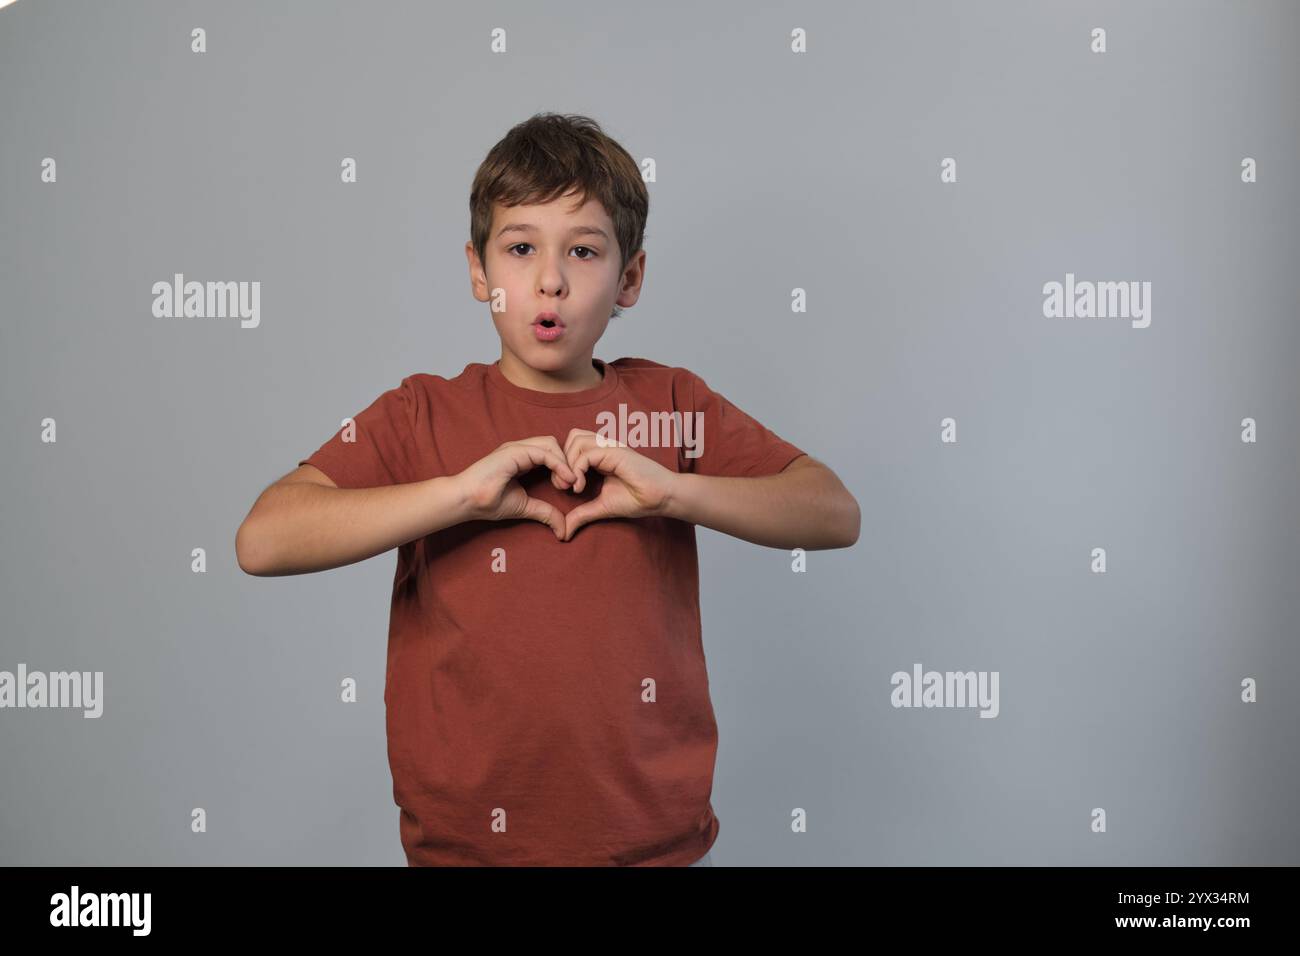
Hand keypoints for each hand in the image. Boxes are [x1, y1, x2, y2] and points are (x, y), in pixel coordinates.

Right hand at [454, 436, 578, 539]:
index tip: (571, 487)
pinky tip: (565, 480)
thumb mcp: (525, 507)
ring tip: (568, 483)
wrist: (467, 501)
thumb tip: (564, 530)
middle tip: (572, 485)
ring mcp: (517, 448)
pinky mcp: (514, 451)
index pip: (552, 453)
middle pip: (555, 445)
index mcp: (523, 459)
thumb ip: (545, 512)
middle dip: (568, 462)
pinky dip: (559, 464)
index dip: (565, 467)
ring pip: (552, 444)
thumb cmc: (488, 502)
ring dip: (565, 463)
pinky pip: (544, 452)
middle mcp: (521, 449)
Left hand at [557, 428, 678, 540]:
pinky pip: (586, 454)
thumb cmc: (638, 499)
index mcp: (601, 456)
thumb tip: (564, 531)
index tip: (565, 489)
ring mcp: (610, 447)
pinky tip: (580, 488)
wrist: (661, 498)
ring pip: (576, 440)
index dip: (562, 465)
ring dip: (568, 463)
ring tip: (573, 486)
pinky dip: (577, 470)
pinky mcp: (615, 452)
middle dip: (561, 460)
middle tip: (565, 486)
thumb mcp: (602, 507)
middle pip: (572, 437)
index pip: (573, 446)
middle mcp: (604, 447)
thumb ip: (582, 514)